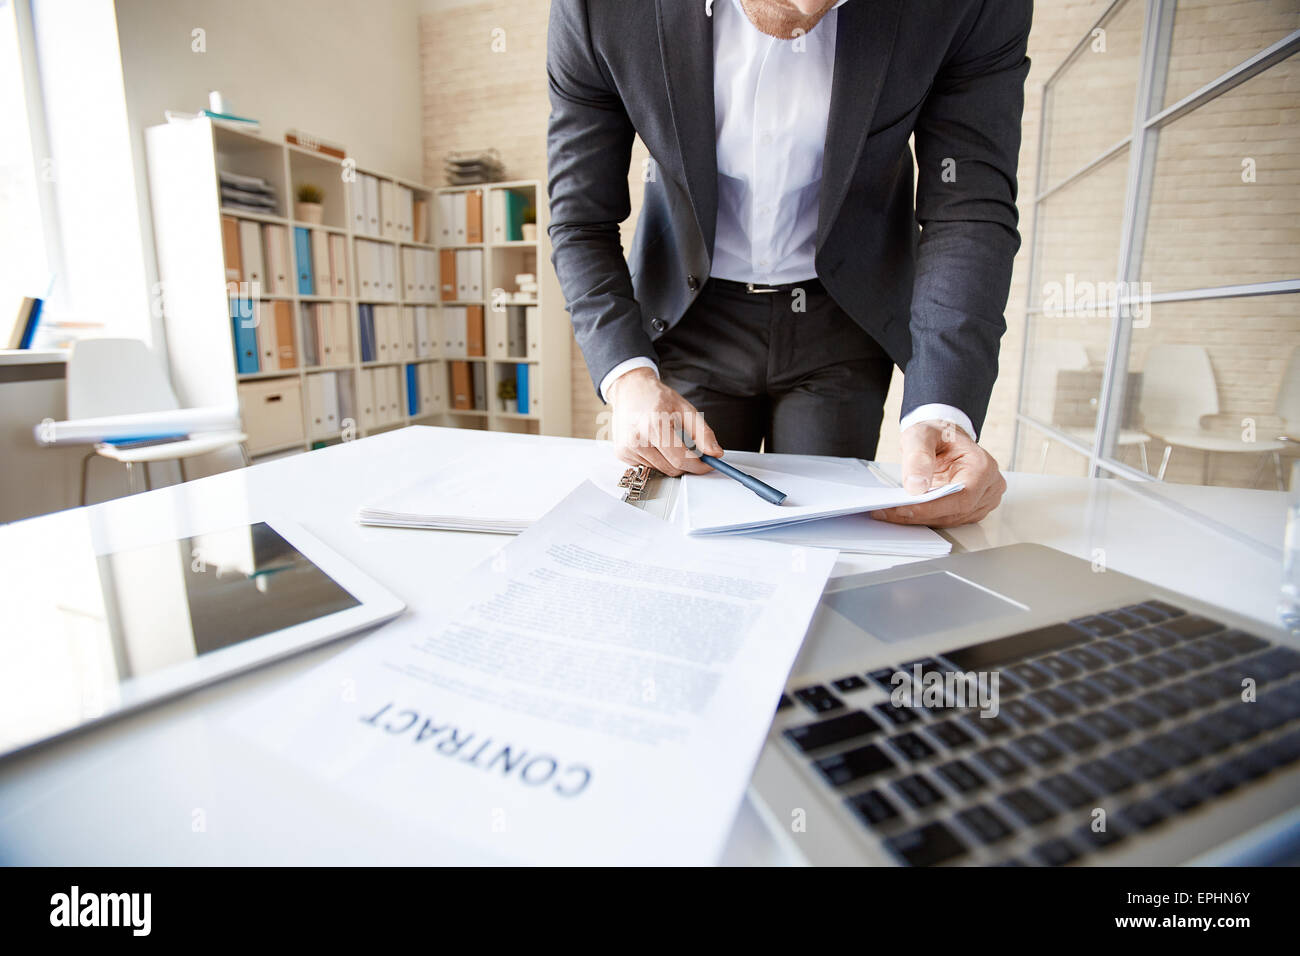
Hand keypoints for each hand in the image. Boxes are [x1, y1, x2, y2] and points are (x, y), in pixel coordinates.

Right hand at [607, 368, 721, 475]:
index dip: (699, 465)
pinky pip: (648, 467)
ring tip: (664, 437)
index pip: (682, 459)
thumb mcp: (686, 410)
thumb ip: (703, 433)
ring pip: (661, 469)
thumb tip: (715, 453)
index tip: (708, 463)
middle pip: (672, 468)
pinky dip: (655, 458)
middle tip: (687, 446)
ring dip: (669, 460)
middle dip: (685, 462)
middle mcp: (637, 439)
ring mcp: (627, 448)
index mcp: (655, 426)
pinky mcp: (622, 454)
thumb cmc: (657, 397)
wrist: (631, 389)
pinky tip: (651, 441)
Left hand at [872, 420, 1005, 526]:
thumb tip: (916, 487)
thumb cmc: (938, 434)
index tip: (904, 509)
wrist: (944, 438)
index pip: (961, 497)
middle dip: (919, 514)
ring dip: (919, 519)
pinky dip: (924, 517)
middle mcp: (988, 487)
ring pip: (950, 520)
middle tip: (887, 512)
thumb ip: (918, 457)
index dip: (932, 508)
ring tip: (890, 511)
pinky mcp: (971, 510)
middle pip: (954, 513)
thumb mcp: (922, 435)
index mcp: (983, 467)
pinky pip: (947, 519)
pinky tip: (903, 511)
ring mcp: (982, 501)